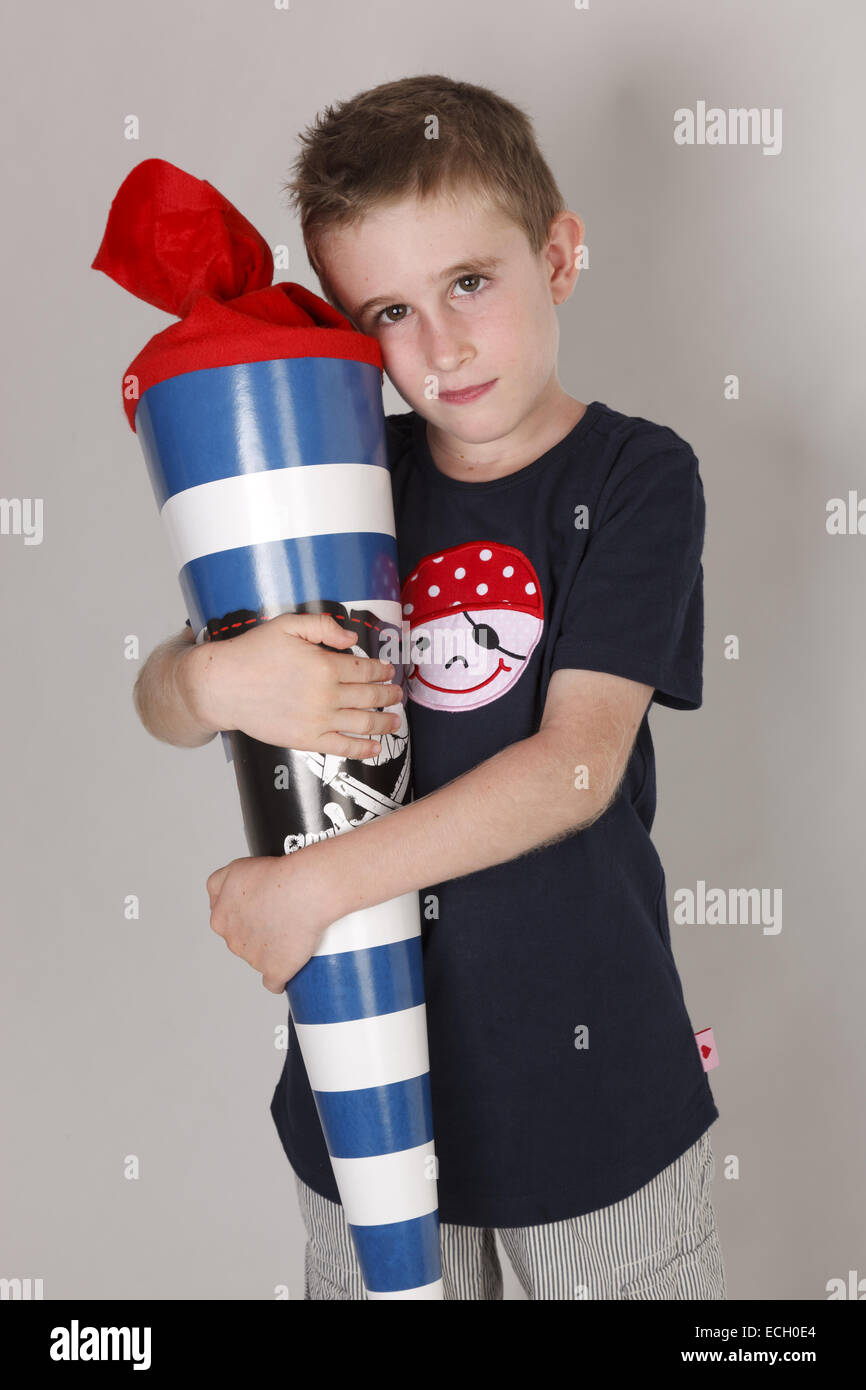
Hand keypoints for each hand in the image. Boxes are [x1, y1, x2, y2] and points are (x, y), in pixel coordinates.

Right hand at [186, 612, 403, 755]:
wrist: (223, 686)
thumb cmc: (252, 653)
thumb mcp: (287, 625)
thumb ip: (323, 626)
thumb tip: (351, 637)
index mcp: (326, 666)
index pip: (365, 669)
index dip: (381, 670)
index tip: (388, 671)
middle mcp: (328, 695)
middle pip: (370, 697)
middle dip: (389, 695)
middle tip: (397, 694)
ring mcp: (319, 720)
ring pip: (364, 723)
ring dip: (385, 722)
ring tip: (396, 721)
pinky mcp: (307, 739)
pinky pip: (343, 747)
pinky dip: (363, 749)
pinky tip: (375, 748)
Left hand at [206, 852, 334, 992]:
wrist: (304, 891)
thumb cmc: (278, 876)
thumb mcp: (236, 867)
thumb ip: (219, 883)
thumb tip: (218, 899)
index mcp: (220, 918)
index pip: (227, 922)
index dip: (245, 913)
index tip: (261, 907)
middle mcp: (233, 940)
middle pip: (242, 940)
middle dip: (257, 931)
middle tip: (279, 915)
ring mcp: (253, 958)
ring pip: (259, 958)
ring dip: (271, 949)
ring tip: (292, 930)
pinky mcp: (275, 970)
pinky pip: (274, 982)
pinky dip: (281, 977)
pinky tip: (288, 966)